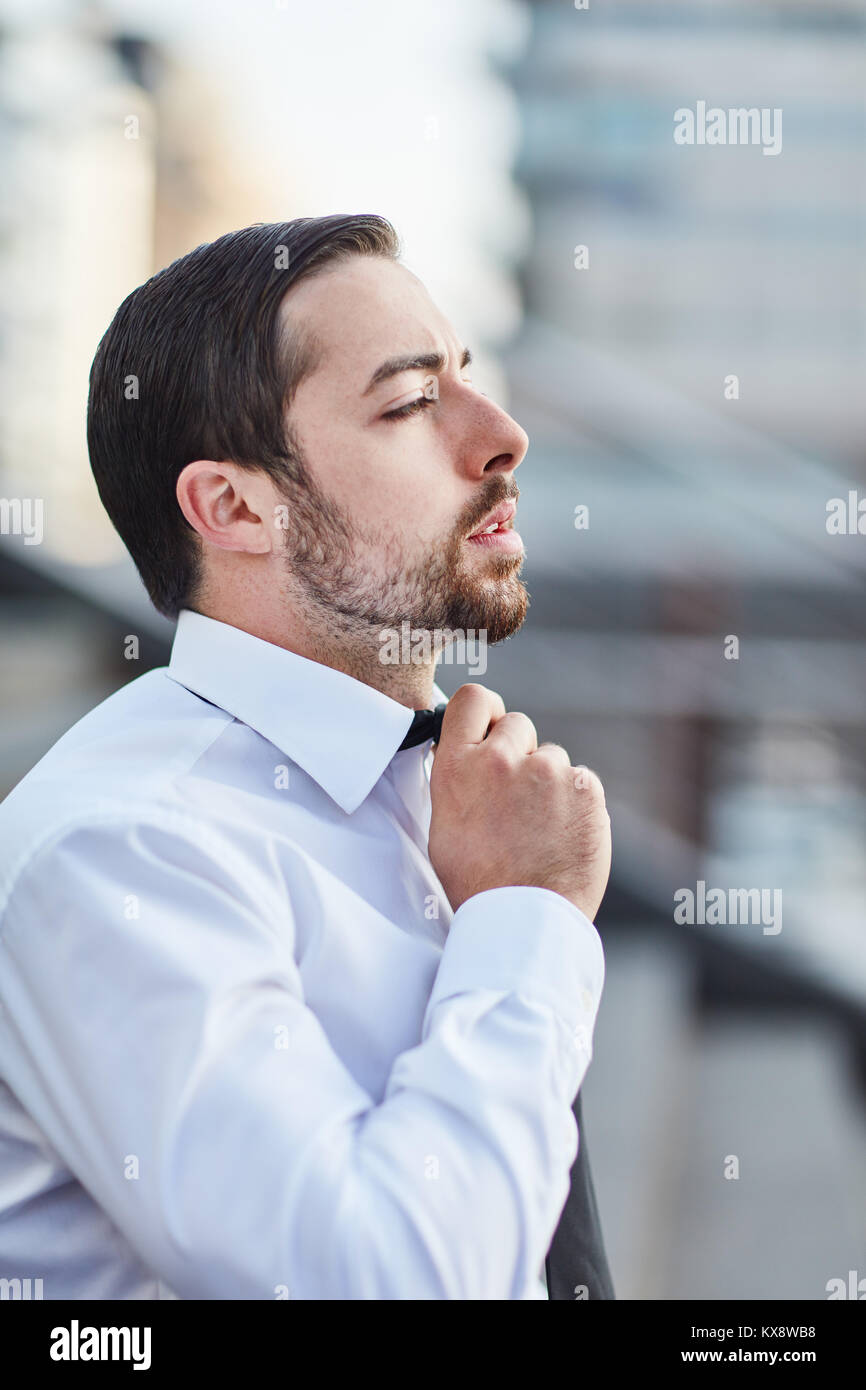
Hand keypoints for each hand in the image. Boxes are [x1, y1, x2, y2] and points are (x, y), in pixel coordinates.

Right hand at [428, 684, 610, 920]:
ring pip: (552, 758)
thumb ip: (458, 778)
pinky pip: (581, 781)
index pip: (473, 699)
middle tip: (517, 799)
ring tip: (540, 830)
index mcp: (457, 767)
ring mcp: (547, 771)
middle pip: (518, 725)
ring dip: (549, 783)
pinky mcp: (585, 787)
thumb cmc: (479, 881)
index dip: (486, 712)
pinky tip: (563, 835)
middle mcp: (501, 759)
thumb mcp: (444, 823)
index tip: (491, 729)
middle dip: (520, 752)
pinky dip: (576, 802)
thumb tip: (468, 751)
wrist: (524, 919)